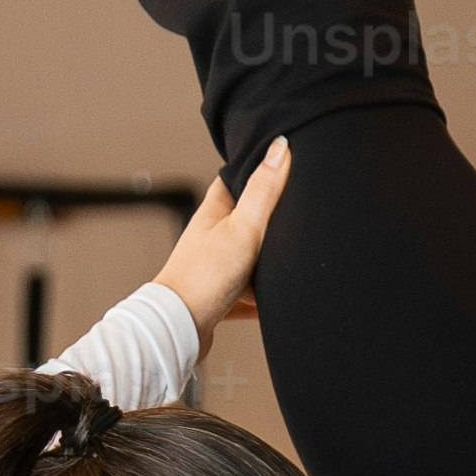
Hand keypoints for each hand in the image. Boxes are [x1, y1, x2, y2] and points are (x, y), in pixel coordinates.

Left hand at [154, 141, 295, 331]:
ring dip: (269, 264)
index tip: (282, 165)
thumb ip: (264, 189)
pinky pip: (249, 294)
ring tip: (289, 265)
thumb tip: (279, 147)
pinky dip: (262, 298)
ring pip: (251, 258)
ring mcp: (215, 265)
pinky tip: (275, 303)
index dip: (258, 170)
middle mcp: (212, 235)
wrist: (179, 329)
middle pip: (248, 219)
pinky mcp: (220, 296)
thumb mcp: (244, 226)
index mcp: (215, 210)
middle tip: (296, 220)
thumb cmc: (204, 277)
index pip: (237, 178)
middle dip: (272, 222)